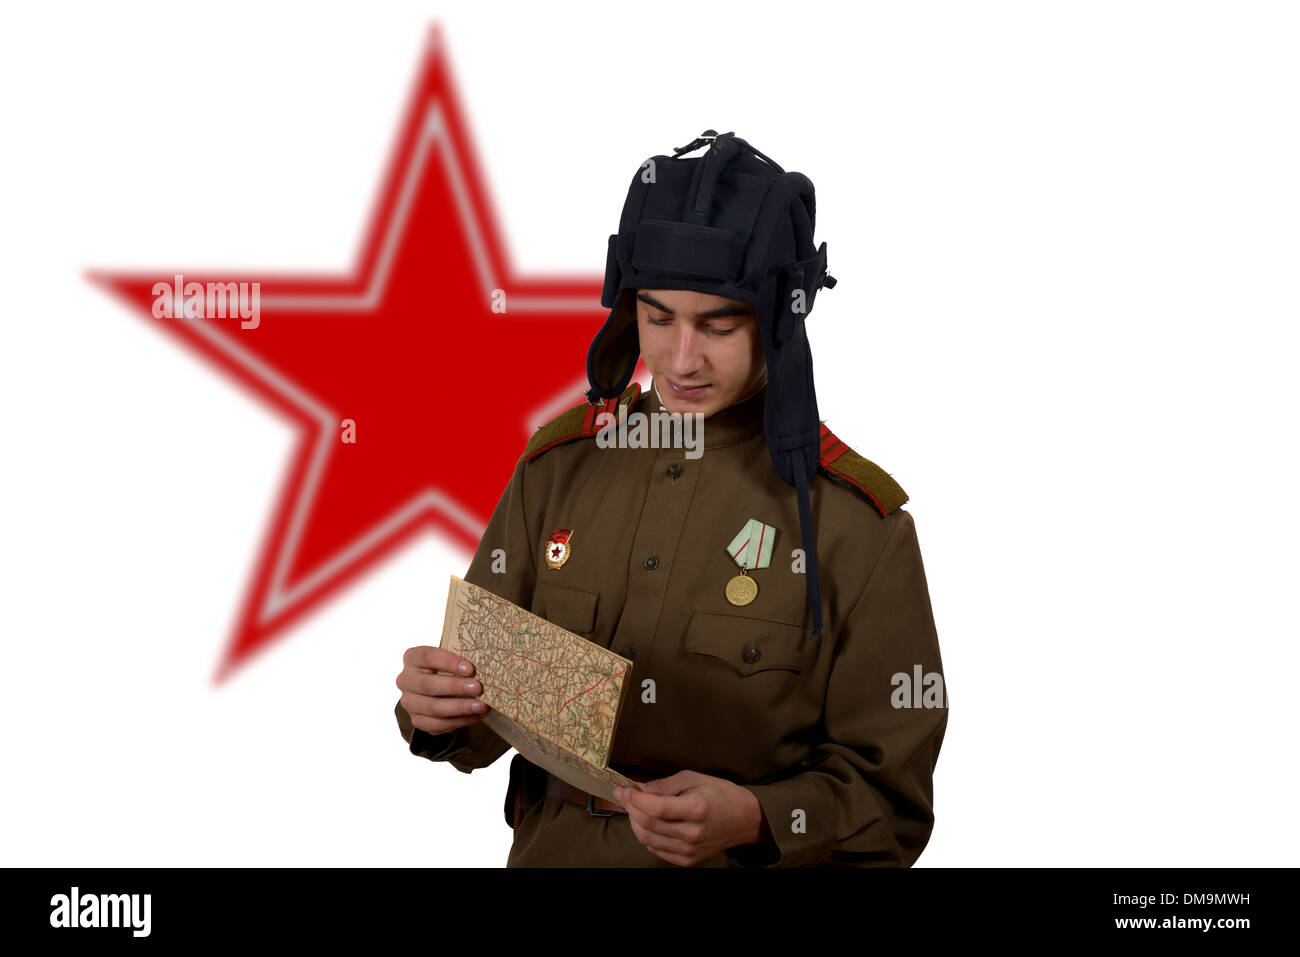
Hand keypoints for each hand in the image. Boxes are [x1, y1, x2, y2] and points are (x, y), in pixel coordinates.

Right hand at [396, 645, 489, 734]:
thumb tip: (485, 667)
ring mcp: (409, 702)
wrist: (439, 688)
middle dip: (455, 687)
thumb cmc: (449, 668)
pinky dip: (460, 721)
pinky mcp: (417, 720)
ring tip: (481, 706)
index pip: (427, 657)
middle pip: (428, 685)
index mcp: (413, 658)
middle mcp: (406, 680)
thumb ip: (461, 661)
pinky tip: (477, 715)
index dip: (448, 662)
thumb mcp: (451, 658)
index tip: (470, 668)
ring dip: (460, 708)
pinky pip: (438, 725)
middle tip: (478, 688)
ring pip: (433, 708)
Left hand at [612, 770, 768, 866]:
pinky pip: (657, 850)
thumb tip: (640, 789)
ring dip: (635, 823)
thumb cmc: (721, 794)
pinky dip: (647, 836)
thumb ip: (665, 785)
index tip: (624, 789)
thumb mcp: (694, 778)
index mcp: (697, 809)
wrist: (745, 819)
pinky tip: (649, 823)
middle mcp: (693, 833)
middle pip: (648, 825)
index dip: (634, 799)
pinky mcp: (689, 859)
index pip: (656, 808)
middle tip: (626, 796)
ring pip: (648, 840)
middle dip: (630, 808)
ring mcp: (691, 849)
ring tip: (636, 809)